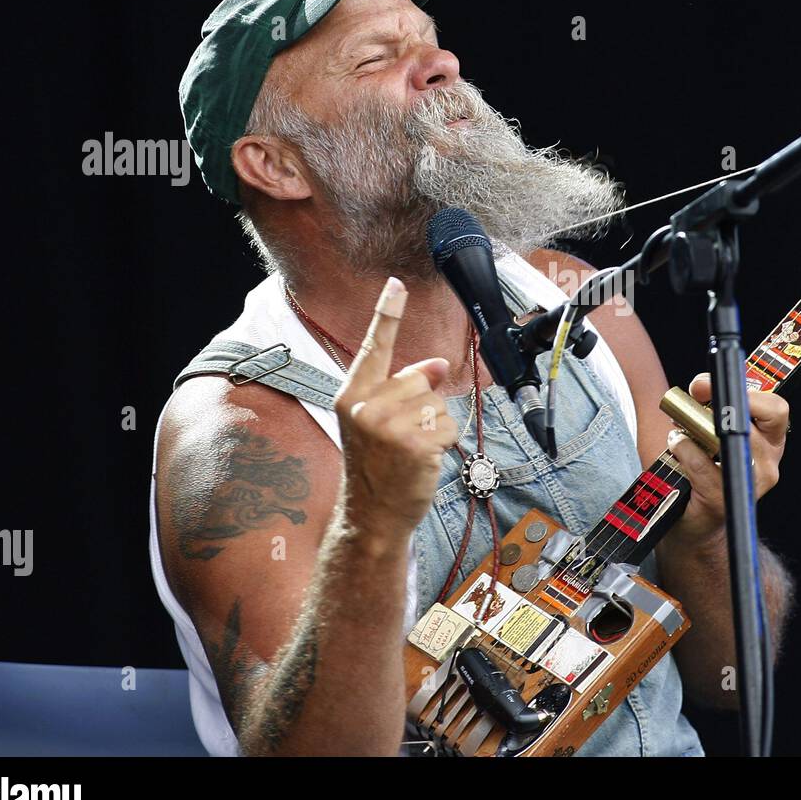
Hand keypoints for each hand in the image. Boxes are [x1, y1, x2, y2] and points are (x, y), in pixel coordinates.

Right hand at [333, 277, 460, 534]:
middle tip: (402, 439)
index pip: (374, 347)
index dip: (387, 313)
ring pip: (437, 404)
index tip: (397, 283)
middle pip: (419, 380)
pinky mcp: (413, 443)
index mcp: (352, 395)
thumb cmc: (376, 468)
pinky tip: (423, 461)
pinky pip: (448, 427)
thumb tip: (438, 365)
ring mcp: (388, 425)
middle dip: (423, 406)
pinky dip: (444, 444)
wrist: (371, 515)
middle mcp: (365, 406)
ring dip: (435, 428)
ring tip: (410, 452)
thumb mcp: (379, 423)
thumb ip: (403, 390)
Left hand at [663, 372, 788, 547]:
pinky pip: (703, 465)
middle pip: (751, 423)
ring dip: (699, 427)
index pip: (776, 409)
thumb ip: (713, 406)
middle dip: (720, 404)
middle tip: (695, 396)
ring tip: (682, 427)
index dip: (747, 392)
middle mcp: (767, 464)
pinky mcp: (723, 499)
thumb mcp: (714, 434)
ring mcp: (748, 484)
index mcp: (770, 442)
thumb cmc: (704, 473)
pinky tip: (676, 445)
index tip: (714, 384)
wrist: (695, 525)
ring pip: (729, 443)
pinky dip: (685, 450)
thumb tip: (702, 384)